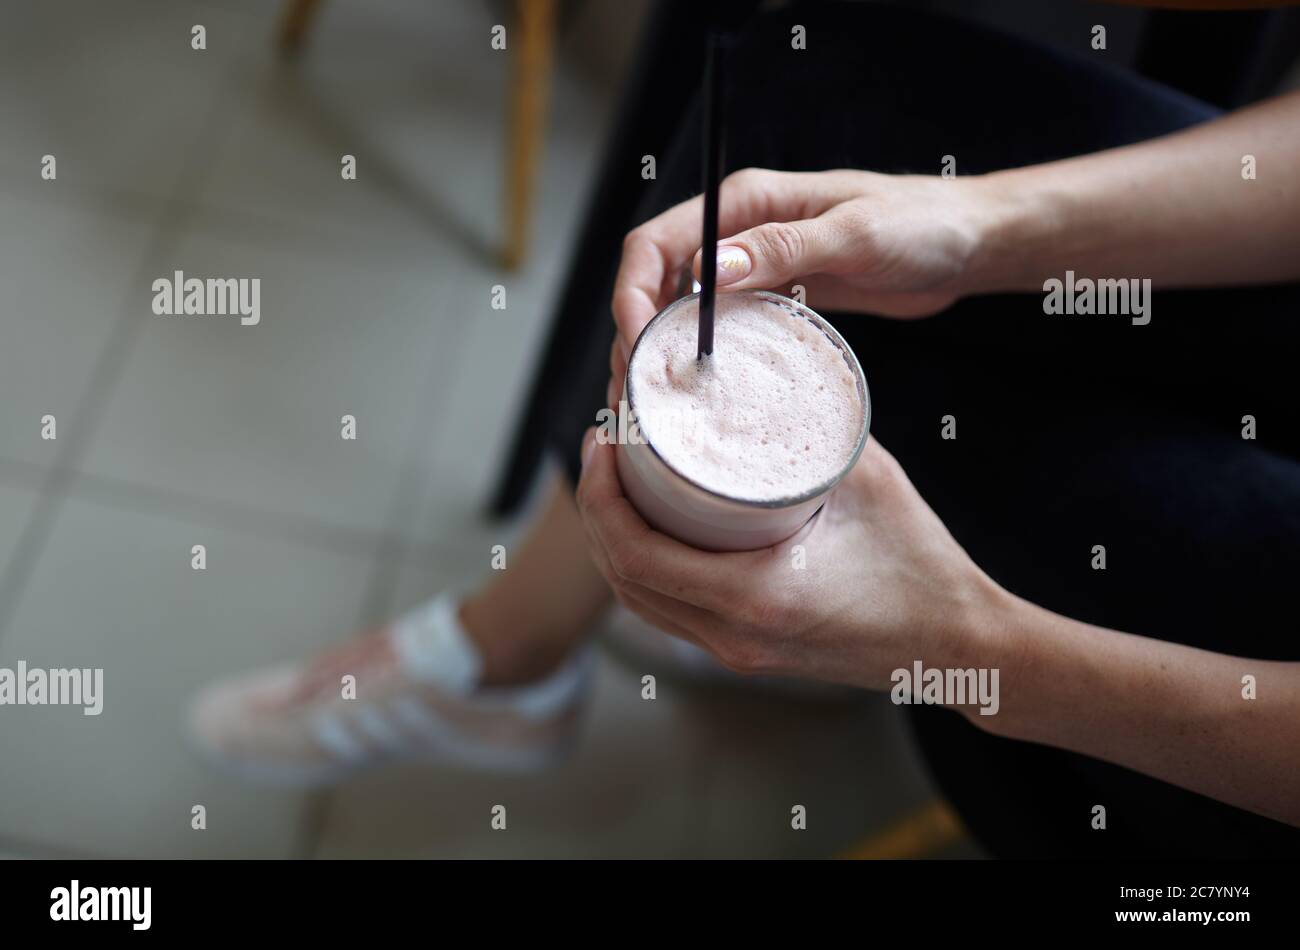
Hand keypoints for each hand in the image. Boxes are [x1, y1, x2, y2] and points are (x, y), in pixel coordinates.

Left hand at [575, 430, 1009, 690]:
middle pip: (622, 576)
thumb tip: (759, 378)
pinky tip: (650, 521)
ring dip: (614, 535)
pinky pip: (668, 610)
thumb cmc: (920, 565)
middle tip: (602, 441)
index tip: (602, 438)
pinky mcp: (745, 651)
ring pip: (638, 598)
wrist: (956, 642)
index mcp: (755, 597)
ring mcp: (735, 650)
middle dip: (597, 504)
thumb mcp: (864, 481)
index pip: (636, 552)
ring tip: (616, 474)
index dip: (600, 494)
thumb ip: (808, 429)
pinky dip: (644, 565)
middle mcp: (732, 635)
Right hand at [608, 167, 1004, 389]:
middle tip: (634, 388)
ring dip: (661, 347)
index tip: (635, 340)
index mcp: (749, 201)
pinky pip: (723, 324)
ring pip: (682, 306)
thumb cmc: (920, 224)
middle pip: (658, 278)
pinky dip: (702, 353)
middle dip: (635, 329)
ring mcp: (756, 266)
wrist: (966, 242)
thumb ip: (782, 248)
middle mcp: (741, 231)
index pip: (659, 241)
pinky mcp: (776, 296)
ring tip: (651, 399)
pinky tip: (698, 388)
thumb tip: (709, 269)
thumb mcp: (854, 234)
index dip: (633, 290)